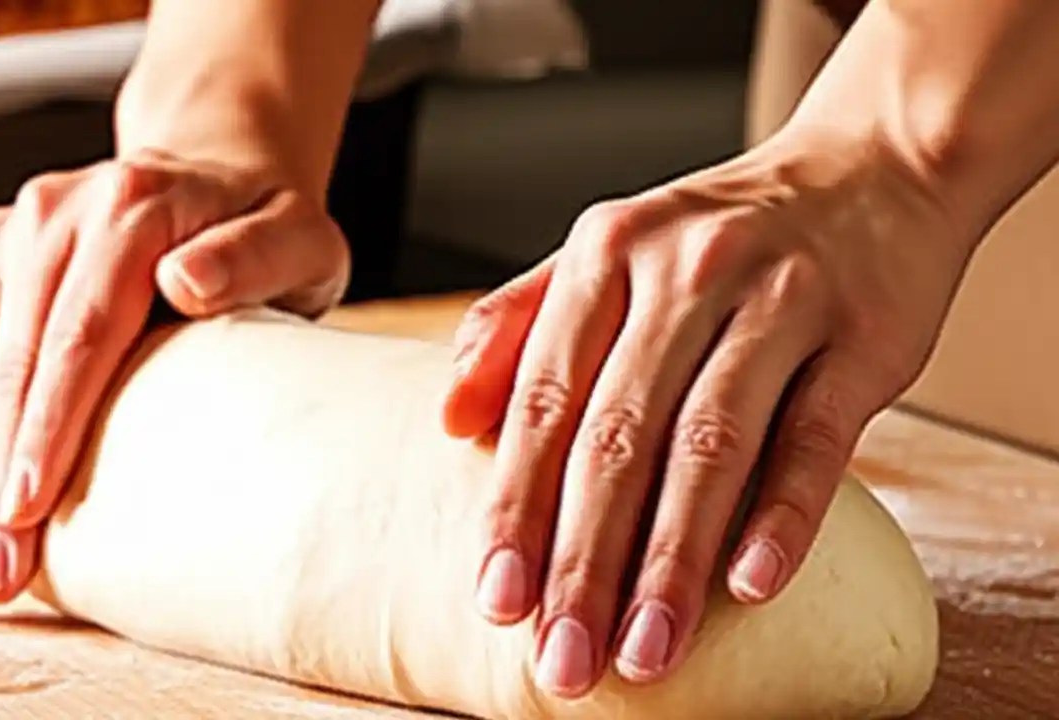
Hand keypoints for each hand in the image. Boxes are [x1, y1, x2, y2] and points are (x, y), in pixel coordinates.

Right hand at [0, 149, 347, 603]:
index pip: (81, 334)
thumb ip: (252, 258)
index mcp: (132, 210)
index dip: (49, 427)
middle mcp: (54, 215)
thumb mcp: (296, 237)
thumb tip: (184, 283)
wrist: (213, 171)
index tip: (25, 510)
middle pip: (11, 361)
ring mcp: (9, 234)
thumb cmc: (266, 225)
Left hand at [444, 130, 972, 693]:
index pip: (545, 398)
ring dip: (672, 559)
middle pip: (618, 436)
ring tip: (644, 650)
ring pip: (711, 446)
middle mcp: (685, 271)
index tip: (497, 599)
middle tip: (563, 656)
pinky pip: (815, 438)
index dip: (516, 506)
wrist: (868, 171)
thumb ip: (520, 324)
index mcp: (606, 254)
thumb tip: (449, 419)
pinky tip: (751, 585)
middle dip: (583, 559)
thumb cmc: (717, 236)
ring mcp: (778, 300)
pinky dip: (782, 515)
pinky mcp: (862, 337)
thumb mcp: (608, 253)